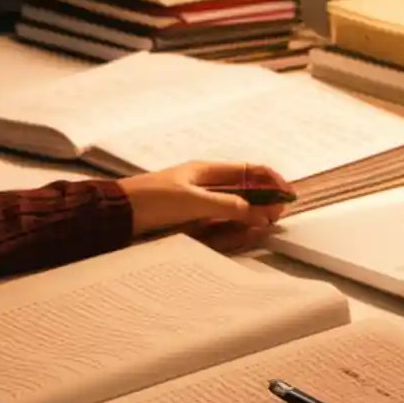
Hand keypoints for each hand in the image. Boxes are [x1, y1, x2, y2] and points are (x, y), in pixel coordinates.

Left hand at [118, 161, 294, 246]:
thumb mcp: (194, 201)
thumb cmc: (151, 200)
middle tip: (278, 216)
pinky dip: (235, 228)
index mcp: (207, 171)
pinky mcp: (192, 223)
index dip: (271, 180)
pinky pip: (221, 224)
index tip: (287, 194)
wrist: (116, 216)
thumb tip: (259, 212)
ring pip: (236, 210)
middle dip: (265, 201)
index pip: (249, 170)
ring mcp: (200, 205)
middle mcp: (206, 186)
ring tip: (267, 224)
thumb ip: (228, 206)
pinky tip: (246, 231)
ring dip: (252, 216)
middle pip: (245, 191)